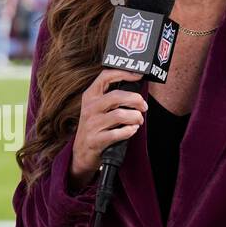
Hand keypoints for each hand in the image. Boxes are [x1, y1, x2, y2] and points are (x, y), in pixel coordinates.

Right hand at [69, 69, 146, 187]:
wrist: (81, 153)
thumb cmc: (95, 127)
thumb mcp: (97, 108)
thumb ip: (112, 97)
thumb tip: (136, 89)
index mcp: (90, 96)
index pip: (105, 76)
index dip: (123, 73)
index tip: (138, 75)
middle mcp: (89, 108)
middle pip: (117, 96)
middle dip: (136, 100)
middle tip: (144, 106)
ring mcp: (92, 124)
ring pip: (120, 115)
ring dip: (136, 117)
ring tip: (139, 120)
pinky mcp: (96, 140)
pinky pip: (118, 133)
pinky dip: (130, 131)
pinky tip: (132, 130)